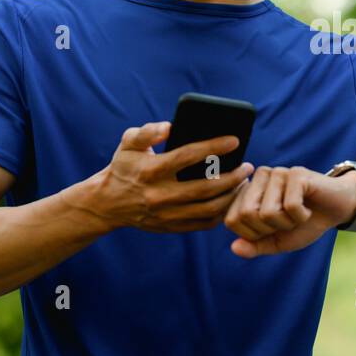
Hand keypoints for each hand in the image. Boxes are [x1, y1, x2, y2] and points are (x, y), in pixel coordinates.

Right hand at [81, 121, 253, 233]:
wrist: (107, 204)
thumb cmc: (124, 167)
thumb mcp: (128, 144)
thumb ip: (147, 132)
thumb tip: (170, 127)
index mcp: (150, 170)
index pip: (188, 156)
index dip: (214, 147)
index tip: (235, 140)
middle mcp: (159, 194)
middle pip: (205, 187)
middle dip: (232, 176)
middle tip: (248, 166)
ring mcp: (166, 214)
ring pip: (208, 209)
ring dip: (231, 196)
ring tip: (244, 182)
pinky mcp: (171, 227)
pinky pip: (204, 223)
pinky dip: (222, 212)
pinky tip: (232, 199)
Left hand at [224, 165, 355, 257]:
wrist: (335, 212)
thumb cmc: (304, 225)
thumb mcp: (277, 242)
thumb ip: (254, 246)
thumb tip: (234, 247)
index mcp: (248, 193)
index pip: (231, 220)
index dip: (252, 235)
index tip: (271, 229)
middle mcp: (259, 179)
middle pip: (247, 215)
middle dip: (270, 229)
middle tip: (286, 222)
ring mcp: (277, 173)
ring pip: (267, 212)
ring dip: (287, 223)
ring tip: (297, 214)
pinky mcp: (296, 173)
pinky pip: (290, 206)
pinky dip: (301, 216)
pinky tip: (308, 210)